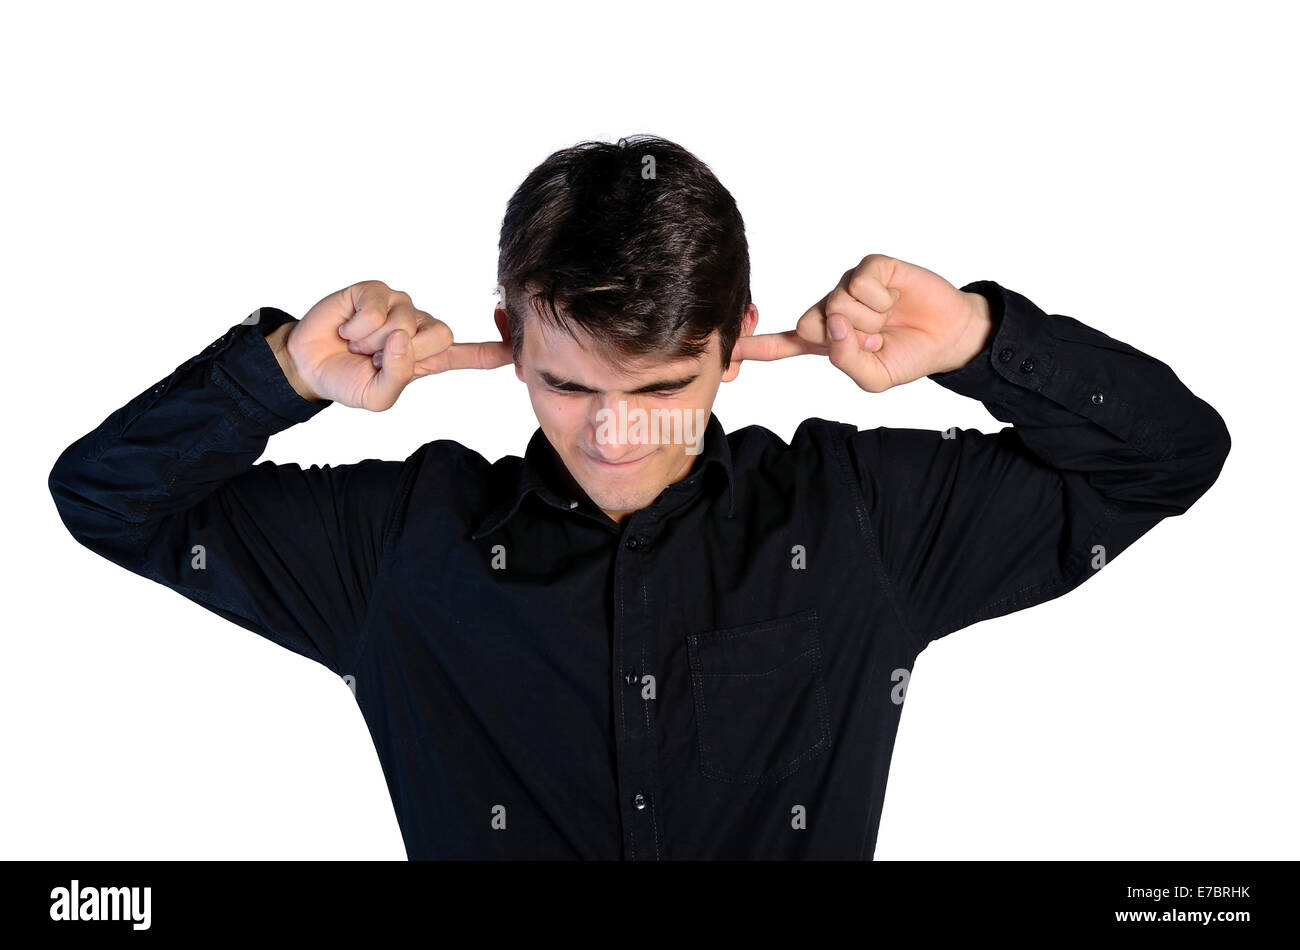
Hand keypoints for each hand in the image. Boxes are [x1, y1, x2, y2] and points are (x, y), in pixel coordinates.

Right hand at [273, 280, 512, 410]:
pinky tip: (347, 328)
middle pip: (441, 335)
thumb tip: (403, 338)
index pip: (471, 353)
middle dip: (404, 353)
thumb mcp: (377, 397)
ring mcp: (400, 306)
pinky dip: (357, 325)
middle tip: (373, 358)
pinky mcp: (375, 290)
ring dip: (373, 341)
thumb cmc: (347, 380)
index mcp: (429, 357)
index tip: (520, 351)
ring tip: (358, 344)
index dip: (495, 352)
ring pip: (405, 321)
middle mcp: (420, 328)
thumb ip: (397, 377)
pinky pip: (378, 306)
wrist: (309, 365)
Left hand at [730, 254, 992, 391]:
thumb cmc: (908, 356)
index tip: (729, 348)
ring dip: (869, 320)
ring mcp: (849, 287)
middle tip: (873, 338)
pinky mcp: (871, 268)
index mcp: (826, 340)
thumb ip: (845, 360)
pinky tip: (893, 298)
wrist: (948, 337)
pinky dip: (880, 298)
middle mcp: (832, 310)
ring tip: (887, 320)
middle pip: (809, 322)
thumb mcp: (874, 377)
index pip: (784, 344)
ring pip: (836, 303)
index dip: (755, 347)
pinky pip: (859, 283)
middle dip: (844, 337)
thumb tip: (833, 322)